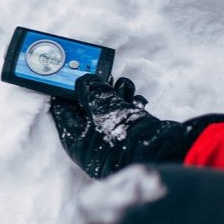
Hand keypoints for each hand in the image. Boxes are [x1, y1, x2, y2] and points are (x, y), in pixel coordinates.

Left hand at [49, 74, 223, 178]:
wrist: (161, 151)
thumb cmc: (124, 135)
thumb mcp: (100, 106)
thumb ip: (89, 90)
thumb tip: (84, 82)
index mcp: (77, 142)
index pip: (62, 113)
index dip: (63, 92)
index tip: (65, 74)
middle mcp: (92, 144)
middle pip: (86, 109)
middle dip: (92, 89)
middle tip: (97, 72)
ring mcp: (114, 141)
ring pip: (108, 109)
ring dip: (113, 93)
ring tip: (120, 84)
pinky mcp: (133, 136)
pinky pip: (125, 114)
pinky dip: (128, 102)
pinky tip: (133, 96)